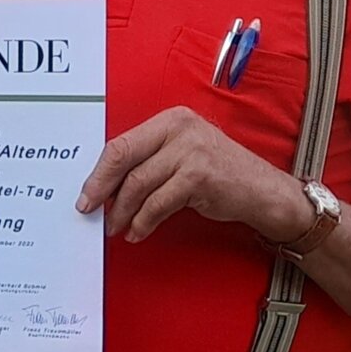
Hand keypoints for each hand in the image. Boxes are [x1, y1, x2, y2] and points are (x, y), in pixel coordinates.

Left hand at [78, 107, 313, 243]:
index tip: (86, 193)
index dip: (98, 172)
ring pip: (139, 184)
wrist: (264, 192)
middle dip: (102, 189)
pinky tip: (138, 232)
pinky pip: (158, 203)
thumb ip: (149, 160)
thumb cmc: (219, 174)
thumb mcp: (181, 155)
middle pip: (123, 158)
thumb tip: (105, 186)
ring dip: (123, 212)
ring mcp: (191, 150)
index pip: (121, 144)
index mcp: (170, 119)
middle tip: (89, 210)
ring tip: (116, 227)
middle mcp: (179, 128)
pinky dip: (143, 222)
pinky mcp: (200, 176)